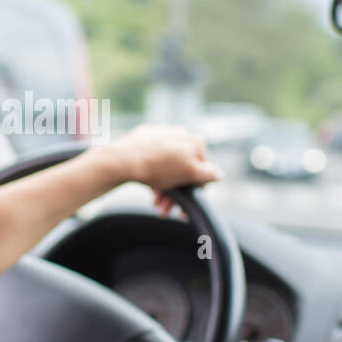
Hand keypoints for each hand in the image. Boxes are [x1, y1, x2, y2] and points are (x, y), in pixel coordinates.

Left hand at [102, 124, 224, 216]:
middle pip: (183, 169)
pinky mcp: (143, 138)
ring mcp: (161, 135)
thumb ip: (207, 174)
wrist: (122, 160)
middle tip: (166, 208)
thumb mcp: (189, 173)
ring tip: (155, 202)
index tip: (184, 205)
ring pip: (168, 167)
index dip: (195, 189)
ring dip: (165, 188)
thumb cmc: (158, 168)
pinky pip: (153, 160)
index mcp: (194, 141)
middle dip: (177, 192)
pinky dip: (153, 175)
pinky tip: (148, 188)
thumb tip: (219, 174)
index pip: (203, 169)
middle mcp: (180, 133)